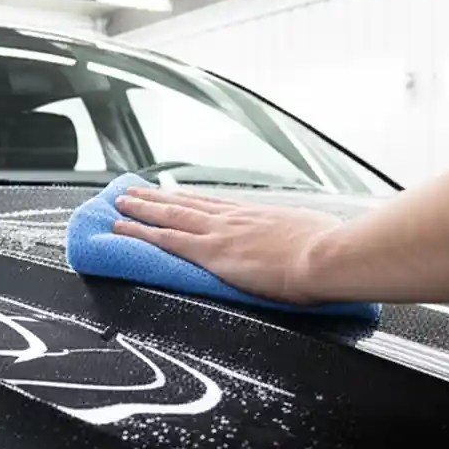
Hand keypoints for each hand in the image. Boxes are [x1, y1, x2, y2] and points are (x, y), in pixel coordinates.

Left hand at [113, 187, 342, 303]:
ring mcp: (220, 233)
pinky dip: (142, 232)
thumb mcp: (313, 233)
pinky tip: (123, 229)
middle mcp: (233, 218)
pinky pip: (167, 240)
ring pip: (169, 215)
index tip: (172, 194)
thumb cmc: (329, 249)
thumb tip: (305, 239)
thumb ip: (297, 236)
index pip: (213, 204)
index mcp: (257, 215)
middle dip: (156, 198)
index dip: (188, 199)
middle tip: (132, 192)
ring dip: (142, 209)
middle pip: (185, 204)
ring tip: (119, 204)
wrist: (328, 256)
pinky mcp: (212, 252)